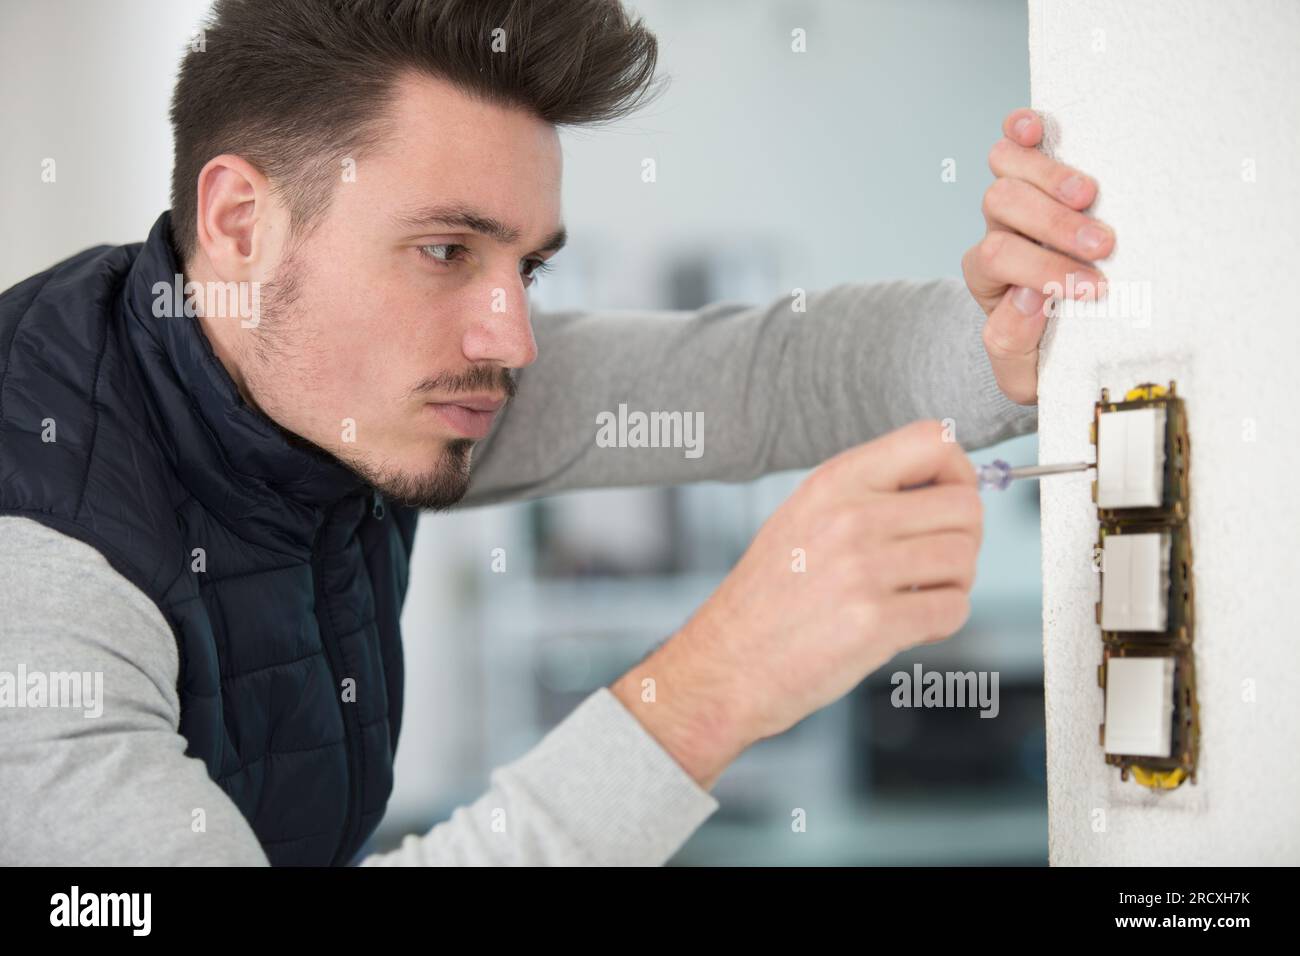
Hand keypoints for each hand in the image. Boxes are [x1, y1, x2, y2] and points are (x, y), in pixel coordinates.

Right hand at [610, 420, 981, 787]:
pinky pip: (953, 610)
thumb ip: (868, 492)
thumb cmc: (771, 596)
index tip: (946, 503)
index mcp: (834, 482)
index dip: (959, 472)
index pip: (933, 441)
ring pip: (964, 559)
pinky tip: (904, 628)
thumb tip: (949, 484)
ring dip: (953, 584)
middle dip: (964, 539)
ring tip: (914, 598)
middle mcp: (849, 517)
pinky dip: (940, 623)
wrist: (728, 663)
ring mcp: (862, 569)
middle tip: (933, 566)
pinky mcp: (874, 622)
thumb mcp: (805, 516)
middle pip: (965, 505)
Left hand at [963, 107, 1114, 404]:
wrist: (1058, 334)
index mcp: (987, 277)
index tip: (1091, 288)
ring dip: (1049, 177)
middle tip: (1102, 245)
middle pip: (1002, 205)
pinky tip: (1035, 126)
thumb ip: (1013, 344)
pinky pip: (1015, 142)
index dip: (1041, 268)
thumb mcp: (1023, 372)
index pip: (995, 259)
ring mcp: (1015, 199)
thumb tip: (1029, 297)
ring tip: (1089, 196)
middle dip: (1052, 224)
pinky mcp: (1037, 173)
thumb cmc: (1047, 352)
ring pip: (1007, 168)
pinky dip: (1023, 129)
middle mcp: (996, 232)